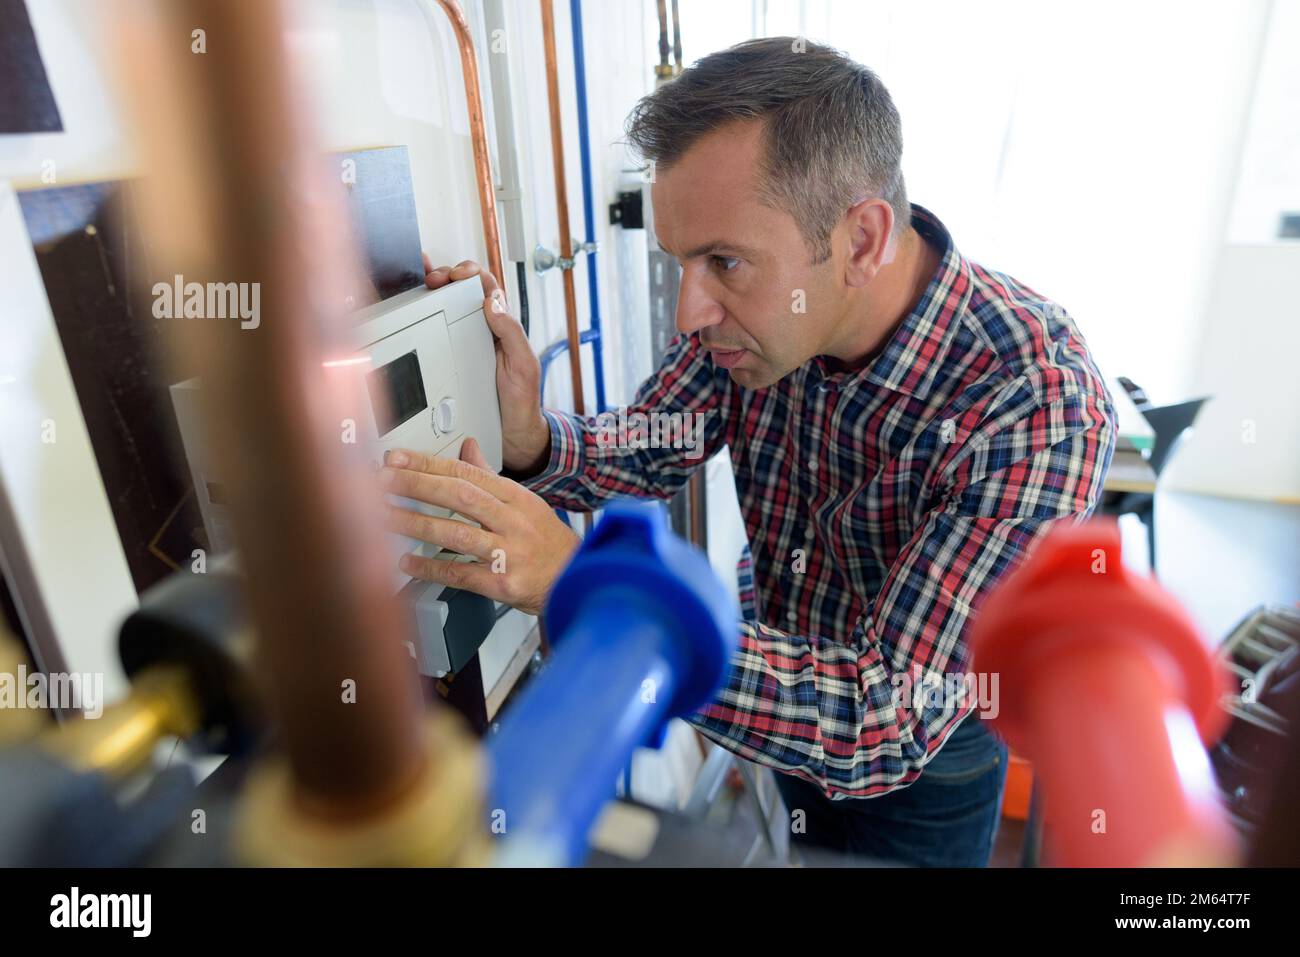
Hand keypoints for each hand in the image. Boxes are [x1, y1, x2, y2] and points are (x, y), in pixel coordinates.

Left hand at [380, 437, 579, 615]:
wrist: (578, 580)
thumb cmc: (548, 543)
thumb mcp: (525, 503)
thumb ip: (490, 477)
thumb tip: (468, 448)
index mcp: (516, 498)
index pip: (466, 473)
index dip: (428, 464)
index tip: (397, 459)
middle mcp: (513, 522)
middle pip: (459, 496)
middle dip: (416, 486)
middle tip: (383, 481)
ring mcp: (510, 553)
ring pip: (456, 533)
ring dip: (416, 524)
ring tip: (384, 518)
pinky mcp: (506, 584)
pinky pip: (463, 574)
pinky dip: (432, 568)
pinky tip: (408, 562)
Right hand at [423, 255, 549, 473]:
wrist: (510, 434)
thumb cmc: (521, 400)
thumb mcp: (523, 364)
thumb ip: (511, 332)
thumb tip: (492, 303)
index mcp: (503, 326)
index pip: (486, 287)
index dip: (471, 273)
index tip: (457, 275)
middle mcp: (483, 331)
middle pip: (461, 292)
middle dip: (445, 277)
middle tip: (431, 280)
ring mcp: (465, 345)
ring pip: (446, 309)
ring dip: (431, 293)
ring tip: (419, 285)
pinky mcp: (451, 361)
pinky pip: (436, 335)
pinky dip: (422, 320)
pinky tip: (411, 311)